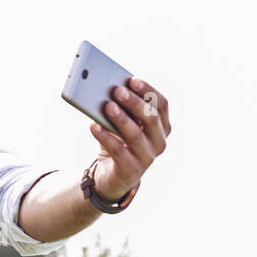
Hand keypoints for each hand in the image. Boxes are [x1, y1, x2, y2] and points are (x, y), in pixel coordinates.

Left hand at [88, 77, 172, 199]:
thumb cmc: (120, 141)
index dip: (149, 91)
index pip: (162, 105)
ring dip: (121, 119)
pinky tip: (93, 126)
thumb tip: (106, 89)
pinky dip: (106, 137)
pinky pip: (118, 151)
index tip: (133, 80)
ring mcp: (147, 158)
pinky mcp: (131, 170)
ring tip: (107, 106)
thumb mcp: (123, 124)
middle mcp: (159, 142)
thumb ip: (122, 109)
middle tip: (117, 91)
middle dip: (134, 103)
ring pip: (135, 135)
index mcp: (162, 127)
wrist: (113, 175)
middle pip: (151, 118)